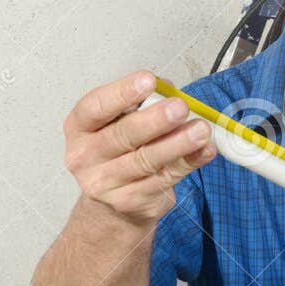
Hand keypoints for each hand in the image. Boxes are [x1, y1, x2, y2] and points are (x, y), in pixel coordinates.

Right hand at [62, 71, 216, 227]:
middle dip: (155, 120)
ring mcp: (106, 183)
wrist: (108, 204)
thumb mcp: (118, 122)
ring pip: (146, 160)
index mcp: (80, 128)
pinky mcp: (130, 201)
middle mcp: (85, 157)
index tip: (148, 81)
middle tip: (180, 107)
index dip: (122, 93)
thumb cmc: (116, 152)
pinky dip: (188, 162)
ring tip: (200, 130)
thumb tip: (168, 90)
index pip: (96, 108)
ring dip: (178, 143)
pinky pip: (164, 179)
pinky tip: (204, 150)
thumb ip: (140, 103)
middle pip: (122, 135)